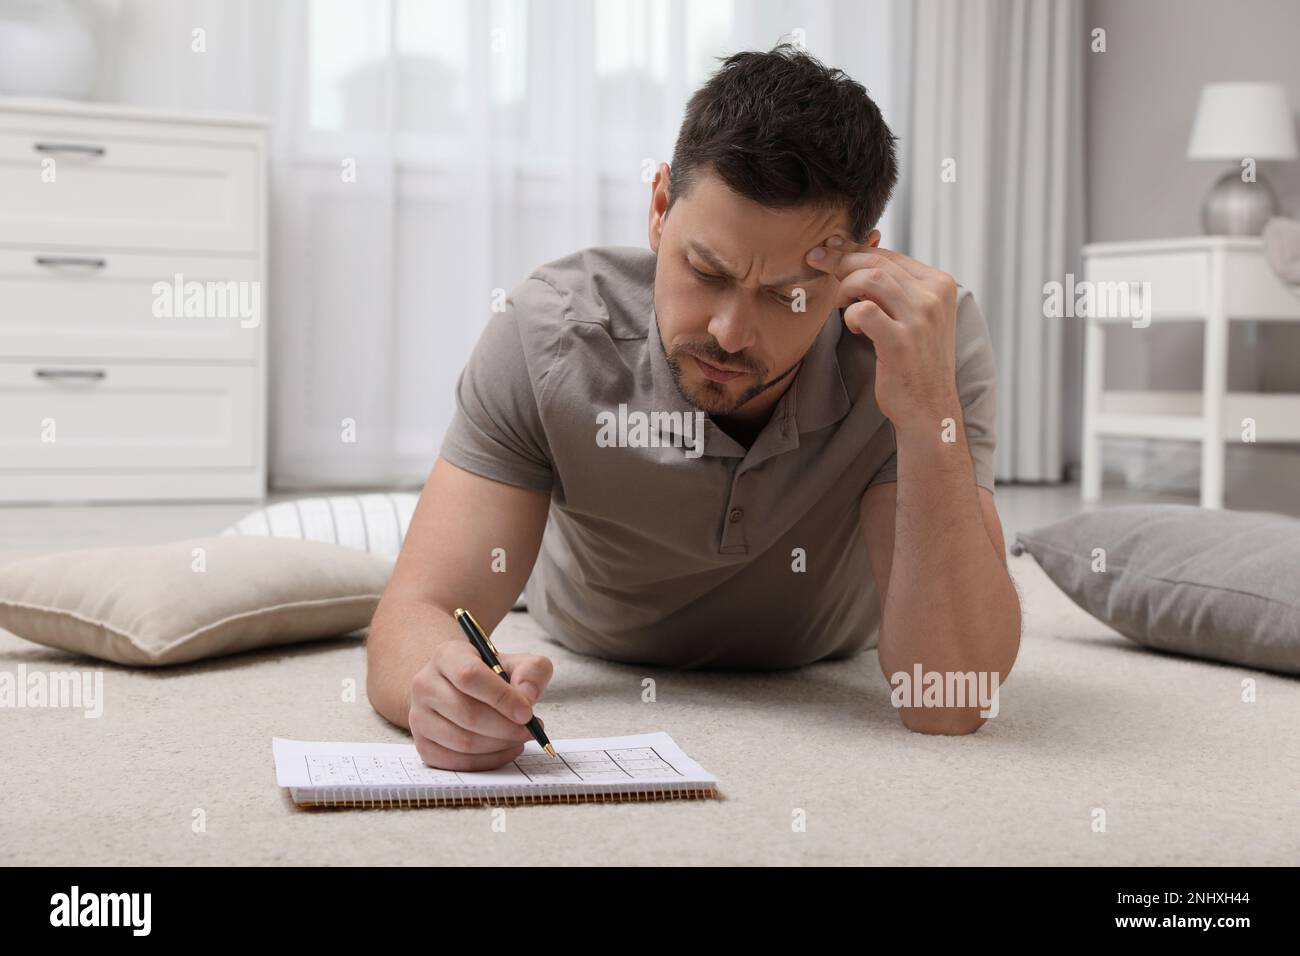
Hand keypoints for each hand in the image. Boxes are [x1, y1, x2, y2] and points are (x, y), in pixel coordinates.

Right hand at [408, 640, 553, 770]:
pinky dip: (487, 762)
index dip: (501, 698)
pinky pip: (456, 763)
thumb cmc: (492, 675)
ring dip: (499, 746)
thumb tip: (527, 698)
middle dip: (506, 728)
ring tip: (519, 738)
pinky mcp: (422, 744)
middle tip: (530, 731)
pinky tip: (505, 749)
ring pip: (462, 742)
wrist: (458, 688)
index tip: (527, 713)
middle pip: (467, 714)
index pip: (470, 677)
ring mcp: (419, 716)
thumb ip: (531, 672)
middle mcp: (425, 684)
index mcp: (447, 656)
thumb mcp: (517, 662)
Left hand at [807, 239, 960, 428]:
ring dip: (844, 287)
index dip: (855, 249)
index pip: (890, 255)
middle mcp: (934, 296)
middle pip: (877, 261)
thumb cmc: (916, 362)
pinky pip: (863, 310)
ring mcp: (920, 318)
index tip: (830, 248)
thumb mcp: (917, 316)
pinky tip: (855, 328)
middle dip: (840, 258)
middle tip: (816, 261)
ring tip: (839, 303)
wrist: (930, 408)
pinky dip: (851, 315)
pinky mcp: (901, 342)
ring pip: (870, 278)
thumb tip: (860, 252)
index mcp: (941, 284)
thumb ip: (897, 287)